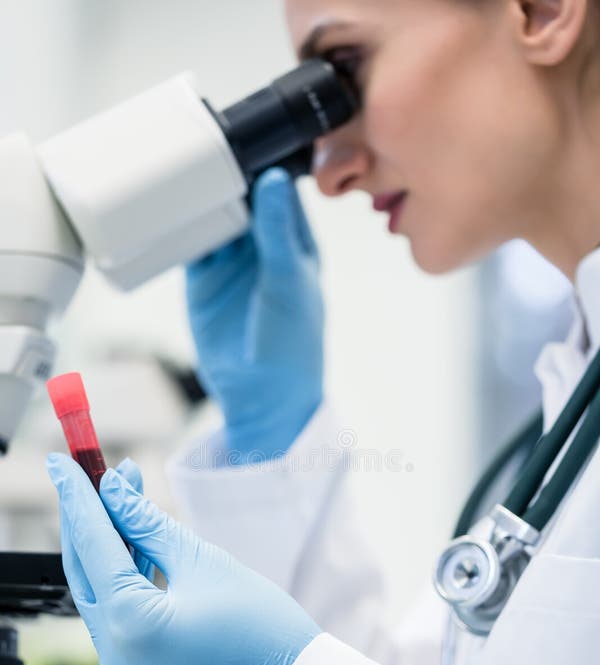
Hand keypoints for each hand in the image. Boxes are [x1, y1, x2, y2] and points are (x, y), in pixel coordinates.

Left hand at [47, 453, 319, 664]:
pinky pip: (116, 610)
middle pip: (85, 567)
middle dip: (89, 516)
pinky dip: (123, 573)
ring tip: (126, 492)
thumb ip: (149, 524)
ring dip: (109, 541)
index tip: (62, 459)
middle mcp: (113, 650)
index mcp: (129, 622)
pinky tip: (135, 538)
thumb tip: (115, 491)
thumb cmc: (262, 628)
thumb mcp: (203, 562)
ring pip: (100, 588)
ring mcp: (122, 664)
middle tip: (100, 471)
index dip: (78, 495)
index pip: (92, 543)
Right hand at [186, 167, 323, 462]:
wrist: (261, 396)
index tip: (243, 133)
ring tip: (174, 166)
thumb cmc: (292, 343)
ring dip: (196, 197)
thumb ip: (277, 232)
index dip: (262, 160)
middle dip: (222, 174)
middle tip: (197, 142)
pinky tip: (162, 207)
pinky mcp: (202, 279)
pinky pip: (187, 243)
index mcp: (293, 240)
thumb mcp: (288, 283)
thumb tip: (274, 178)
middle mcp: (261, 245)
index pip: (277, 188)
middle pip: (238, 196)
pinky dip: (176, 227)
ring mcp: (230, 261)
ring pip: (210, 216)